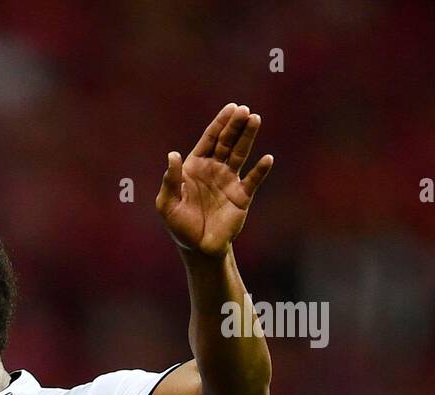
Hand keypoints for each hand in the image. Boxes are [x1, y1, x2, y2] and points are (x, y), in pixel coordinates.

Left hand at [157, 102, 273, 257]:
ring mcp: (229, 181)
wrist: (199, 248)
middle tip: (245, 110)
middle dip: (235, 125)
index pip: (209, 140)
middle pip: (226, 142)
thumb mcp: (167, 204)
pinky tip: (266, 159)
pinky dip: (260, 170)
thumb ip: (170, 180)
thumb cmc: (179, 225)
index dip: (219, 123)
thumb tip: (172, 155)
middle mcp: (214, 169)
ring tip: (255, 119)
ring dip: (248, 137)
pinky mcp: (242, 196)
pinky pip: (253, 180)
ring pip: (240, 154)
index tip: (231, 108)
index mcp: (195, 167)